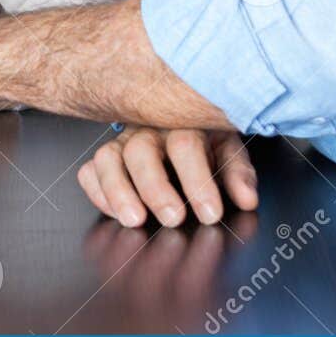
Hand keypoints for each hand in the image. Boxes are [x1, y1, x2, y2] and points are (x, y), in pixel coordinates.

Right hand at [77, 126, 257, 226]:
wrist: (178, 116)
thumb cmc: (205, 137)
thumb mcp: (228, 148)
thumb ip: (238, 173)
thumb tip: (246, 199)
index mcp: (182, 122)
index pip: (185, 145)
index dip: (197, 181)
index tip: (210, 213)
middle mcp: (148, 129)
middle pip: (140, 150)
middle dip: (155, 188)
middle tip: (172, 218)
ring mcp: (123, 142)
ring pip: (107, 158)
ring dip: (118, 191)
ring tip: (134, 220)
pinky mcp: (107, 157)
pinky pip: (89, 170)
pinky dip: (97, 192)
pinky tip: (114, 212)